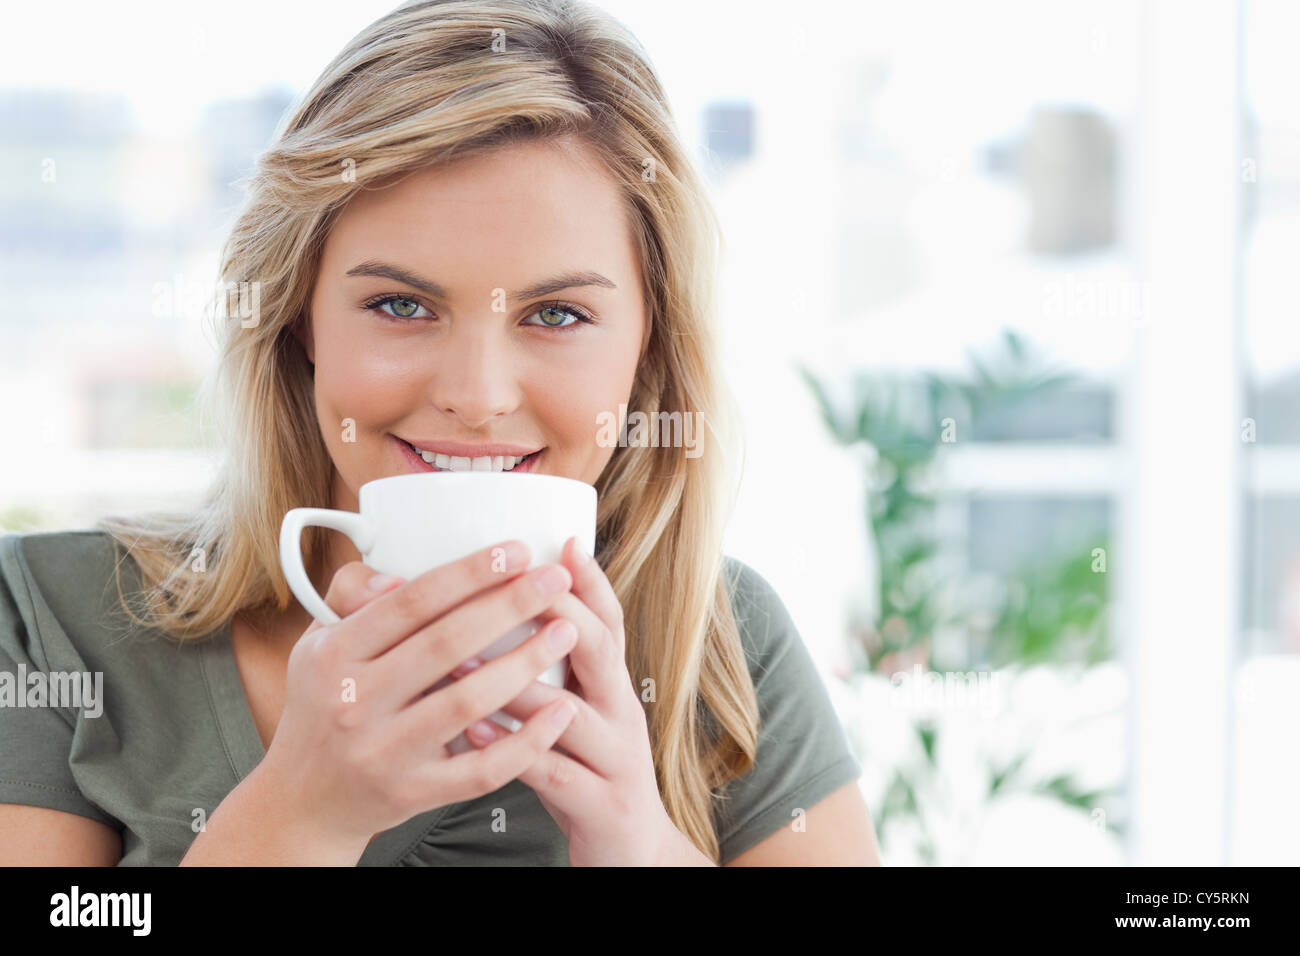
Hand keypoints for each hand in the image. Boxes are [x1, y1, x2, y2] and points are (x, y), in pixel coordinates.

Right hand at [259, 540, 580, 847]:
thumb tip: (400, 574)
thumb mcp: (318, 642)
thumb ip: (353, 593)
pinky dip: (526, 740)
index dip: (470, 573)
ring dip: (526, 663)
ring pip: (469, 702)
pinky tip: (561, 711)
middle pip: (447, 644)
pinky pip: (481, 768)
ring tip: (567, 631)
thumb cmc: (325, 703)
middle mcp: (355, 702)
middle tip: (557, 580)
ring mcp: (385, 752)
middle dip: (511, 605)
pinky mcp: (413, 792)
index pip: (411, 602)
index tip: (519, 551)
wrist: (305, 798)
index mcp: (335, 655)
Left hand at [452, 536, 686, 865]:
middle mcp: (623, 713)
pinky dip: (511, 750)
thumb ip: (545, 673)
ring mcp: (617, 760)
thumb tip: (494, 619)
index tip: (564, 543)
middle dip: (560, 613)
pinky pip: (553, 773)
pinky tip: (472, 733)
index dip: (591, 582)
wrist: (633, 854)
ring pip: (568, 712)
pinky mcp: (602, 806)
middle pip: (600, 650)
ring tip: (461, 658)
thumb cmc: (586, 773)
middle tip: (520, 584)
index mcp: (614, 686)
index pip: (610, 622)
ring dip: (515, 682)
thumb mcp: (578, 716)